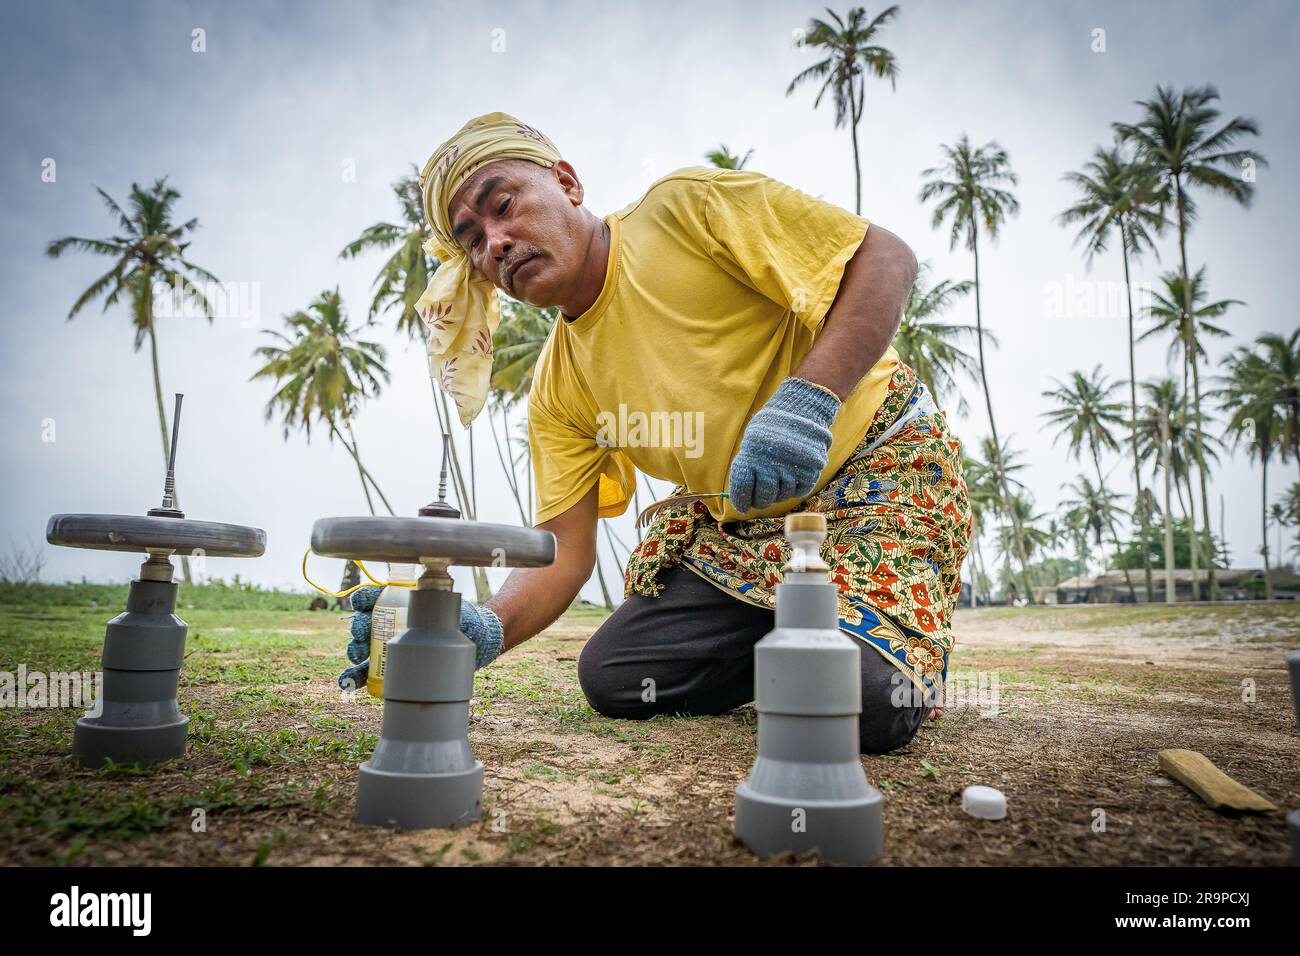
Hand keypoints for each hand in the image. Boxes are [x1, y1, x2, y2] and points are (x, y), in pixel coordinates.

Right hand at [338, 589, 504, 688]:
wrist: (468, 644)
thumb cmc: (458, 621)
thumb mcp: (452, 610)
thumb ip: (444, 605)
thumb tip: (442, 603)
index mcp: (399, 603)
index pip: (374, 597)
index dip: (363, 599)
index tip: (361, 604)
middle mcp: (388, 622)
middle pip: (363, 622)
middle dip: (357, 627)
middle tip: (361, 635)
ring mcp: (386, 645)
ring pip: (360, 646)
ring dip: (353, 650)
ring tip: (357, 657)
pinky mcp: (387, 666)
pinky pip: (365, 672)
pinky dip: (353, 676)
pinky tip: (346, 682)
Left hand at [726, 376, 840, 514]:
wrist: (801, 409)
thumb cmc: (773, 425)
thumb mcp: (752, 440)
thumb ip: (747, 465)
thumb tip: (742, 494)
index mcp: (750, 457)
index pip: (742, 489)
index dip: (740, 501)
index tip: (742, 506)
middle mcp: (769, 466)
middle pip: (762, 499)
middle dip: (760, 501)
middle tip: (761, 497)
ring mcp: (790, 470)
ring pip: (781, 496)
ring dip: (779, 492)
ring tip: (779, 478)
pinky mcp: (809, 473)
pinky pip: (799, 491)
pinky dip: (795, 488)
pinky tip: (792, 475)